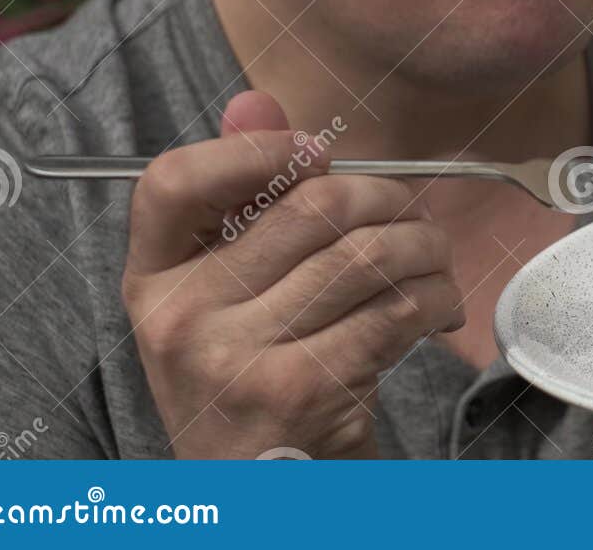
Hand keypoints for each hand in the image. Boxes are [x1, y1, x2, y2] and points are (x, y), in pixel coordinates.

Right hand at [122, 91, 464, 458]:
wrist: (260, 491)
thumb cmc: (252, 379)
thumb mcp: (225, 299)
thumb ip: (241, 201)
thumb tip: (257, 101)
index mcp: (154, 281)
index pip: (171, 184)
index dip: (251, 149)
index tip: (314, 152)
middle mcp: (181, 319)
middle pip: (309, 209)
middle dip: (387, 200)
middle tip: (413, 220)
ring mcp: (237, 359)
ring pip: (365, 257)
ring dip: (425, 250)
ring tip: (436, 264)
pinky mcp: (300, 392)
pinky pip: (392, 313)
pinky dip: (435, 300)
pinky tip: (438, 309)